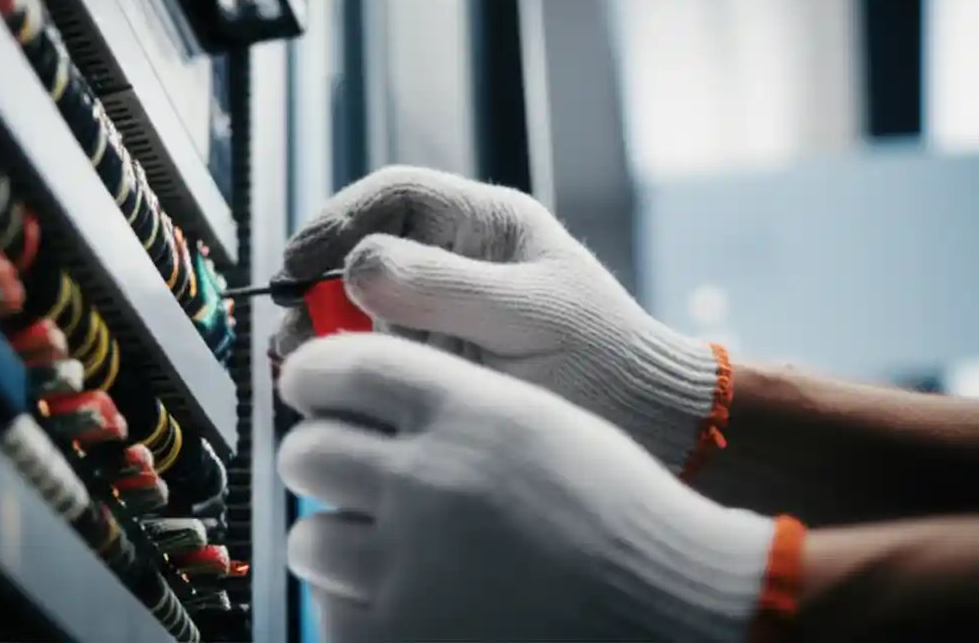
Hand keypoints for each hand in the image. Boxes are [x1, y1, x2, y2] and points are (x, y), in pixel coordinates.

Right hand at [275, 165, 727, 472]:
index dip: (339, 218)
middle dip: (316, 281)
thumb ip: (446, 287)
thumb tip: (355, 266)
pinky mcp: (433, 362)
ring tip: (296, 361)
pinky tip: (326, 387)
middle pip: (362, 249)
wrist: (644, 428)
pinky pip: (372, 353)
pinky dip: (343, 365)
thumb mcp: (530, 315)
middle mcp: (455, 262)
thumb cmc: (605, 359)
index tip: (300, 259)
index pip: (395, 196)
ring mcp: (440, 312)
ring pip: (357, 306)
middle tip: (287, 322)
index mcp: (485, 226)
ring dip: (320, 328)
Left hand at [278, 333, 775, 642]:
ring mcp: (412, 569)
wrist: (676, 604)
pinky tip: (409, 597)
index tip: (309, 388)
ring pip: (310, 538)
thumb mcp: (536, 420)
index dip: (311, 375)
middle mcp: (431, 482)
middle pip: (307, 452)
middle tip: (347, 475)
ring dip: (339, 539)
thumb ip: (443, 401)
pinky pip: (331, 613)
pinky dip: (357, 605)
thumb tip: (346, 402)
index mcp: (469, 413)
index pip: (340, 367)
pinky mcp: (401, 642)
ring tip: (391, 548)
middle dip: (319, 460)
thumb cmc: (612, 511)